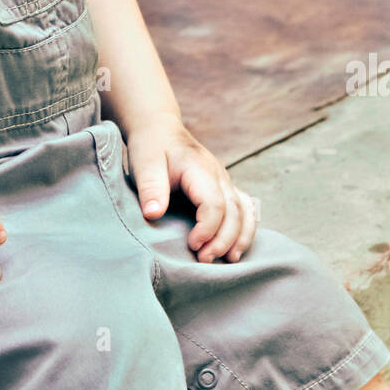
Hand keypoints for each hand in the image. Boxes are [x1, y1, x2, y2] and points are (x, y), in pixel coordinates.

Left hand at [123, 115, 257, 262]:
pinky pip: (244, 208)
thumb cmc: (151, 147)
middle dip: (224, 239)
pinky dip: (244, 229)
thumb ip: (150, 188)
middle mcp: (218, 175)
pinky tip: (236, 247)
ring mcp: (223, 181)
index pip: (214, 203)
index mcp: (200, 169)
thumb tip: (154, 214)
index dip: (208, 228)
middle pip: (234, 211)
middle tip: (205, 260)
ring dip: (240, 237)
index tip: (192, 245)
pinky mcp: (222, 187)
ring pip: (245, 211)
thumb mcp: (144, 164)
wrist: (159, 129)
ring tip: (229, 260)